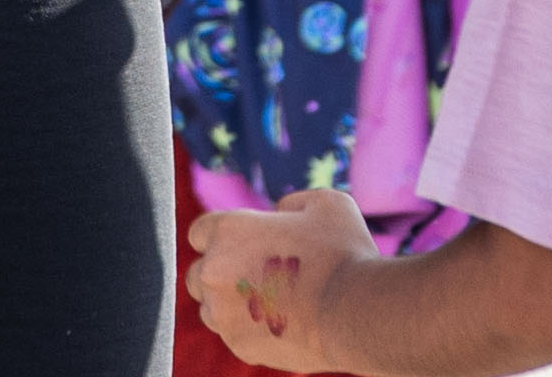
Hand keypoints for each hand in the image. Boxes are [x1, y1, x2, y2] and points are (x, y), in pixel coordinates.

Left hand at [188, 191, 377, 370]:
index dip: (223, 235)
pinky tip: (281, 320)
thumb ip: (290, 204)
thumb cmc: (340, 252)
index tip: (244, 242)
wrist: (353, 312)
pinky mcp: (240, 346)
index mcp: (227, 231)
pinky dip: (250, 329)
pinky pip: (234, 334)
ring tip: (269, 300)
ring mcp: (223, 314)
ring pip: (212, 309)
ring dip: (231, 303)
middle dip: (220, 272)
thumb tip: (279, 214)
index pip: (199, 231)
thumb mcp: (323, 204)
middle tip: (257, 273)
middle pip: (198, 273)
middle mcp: (214, 272)